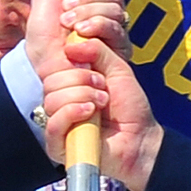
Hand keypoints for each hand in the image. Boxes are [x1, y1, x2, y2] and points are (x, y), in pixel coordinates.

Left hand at [26, 0, 130, 77]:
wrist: (51, 73)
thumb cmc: (45, 47)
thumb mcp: (40, 5)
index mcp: (93, 4)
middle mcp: (108, 17)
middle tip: (68, 11)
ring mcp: (116, 34)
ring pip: (116, 7)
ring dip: (90, 13)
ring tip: (72, 27)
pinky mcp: (121, 51)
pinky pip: (118, 28)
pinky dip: (99, 26)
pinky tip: (84, 34)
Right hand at [39, 39, 163, 190]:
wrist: (141, 138)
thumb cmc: (129, 107)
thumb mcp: (117, 69)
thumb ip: (98, 51)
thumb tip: (71, 45)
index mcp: (68, 85)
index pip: (52, 67)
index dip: (73, 63)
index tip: (97, 71)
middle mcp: (59, 103)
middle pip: (49, 82)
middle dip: (80, 80)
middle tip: (102, 88)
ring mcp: (57, 124)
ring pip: (51, 100)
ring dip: (81, 96)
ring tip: (101, 103)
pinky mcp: (58, 146)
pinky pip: (53, 124)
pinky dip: (72, 113)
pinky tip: (90, 113)